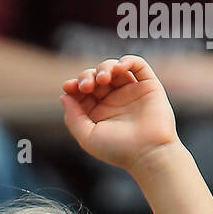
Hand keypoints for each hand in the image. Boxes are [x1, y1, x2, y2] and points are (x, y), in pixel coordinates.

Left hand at [61, 56, 178, 173]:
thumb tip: (64, 96)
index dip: (74, 85)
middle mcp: (113, 100)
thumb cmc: (118, 150)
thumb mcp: (87, 137)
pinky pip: (137, 65)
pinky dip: (127, 60)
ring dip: (105, 67)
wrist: (148, 152)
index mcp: (98, 112)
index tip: (69, 87)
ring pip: (114, 68)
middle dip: (87, 76)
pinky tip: (120, 67)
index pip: (82, 91)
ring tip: (104, 78)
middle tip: (88, 86)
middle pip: (95, 77)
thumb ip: (73, 118)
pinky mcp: (148, 85)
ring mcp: (130, 91)